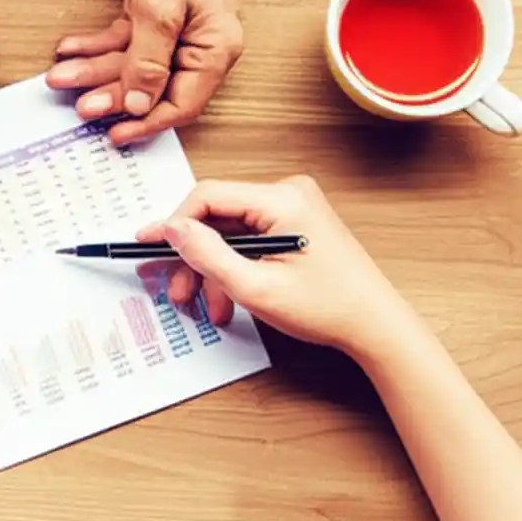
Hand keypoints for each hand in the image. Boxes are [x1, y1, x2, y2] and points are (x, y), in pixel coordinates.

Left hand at [47, 0, 242, 145]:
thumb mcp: (160, 8)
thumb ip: (148, 61)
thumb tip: (138, 104)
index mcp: (214, 48)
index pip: (182, 103)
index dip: (147, 122)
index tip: (116, 135)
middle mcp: (197, 45)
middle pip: (150, 86)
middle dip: (110, 94)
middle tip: (78, 104)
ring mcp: (174, 32)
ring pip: (130, 64)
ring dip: (95, 70)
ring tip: (61, 74)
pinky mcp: (152, 17)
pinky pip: (123, 42)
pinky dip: (96, 46)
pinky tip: (70, 49)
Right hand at [137, 176, 415, 358]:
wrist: (375, 326)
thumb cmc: (328, 307)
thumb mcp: (256, 286)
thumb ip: (208, 254)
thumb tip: (171, 228)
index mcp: (282, 199)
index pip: (208, 196)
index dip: (173, 223)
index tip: (146, 246)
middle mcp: (288, 194)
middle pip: (216, 216)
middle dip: (192, 257)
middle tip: (174, 289)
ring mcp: (293, 209)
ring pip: (229, 233)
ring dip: (211, 270)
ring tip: (204, 305)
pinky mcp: (294, 225)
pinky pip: (248, 240)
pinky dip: (233, 268)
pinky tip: (227, 299)